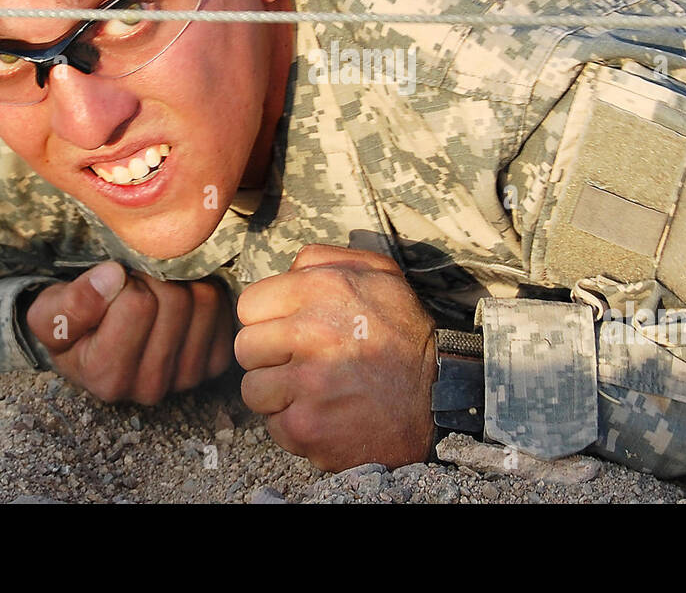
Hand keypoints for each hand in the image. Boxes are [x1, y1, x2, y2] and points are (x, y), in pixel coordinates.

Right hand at [25, 261, 234, 404]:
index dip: (123, 280)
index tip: (111, 286)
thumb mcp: (48, 315)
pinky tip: (178, 300)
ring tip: (154, 289)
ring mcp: (188, 378)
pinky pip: (222, 309)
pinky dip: (202, 292)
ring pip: (203, 301)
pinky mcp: (214, 363)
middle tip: (136, 283)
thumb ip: (70, 302)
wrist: (98, 344)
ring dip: (180, 282)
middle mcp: (151, 387)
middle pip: (175, 301)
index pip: (137, 304)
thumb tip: (111, 277)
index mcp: (107, 377)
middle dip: (153, 278)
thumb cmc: (73, 327)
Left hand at [235, 244, 437, 470]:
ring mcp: (306, 383)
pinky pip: (273, 425)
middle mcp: (312, 332)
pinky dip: (295, 424)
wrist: (439, 399)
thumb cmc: (404, 336)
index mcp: (323, 289)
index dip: (269, 319)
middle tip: (304, 362)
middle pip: (246, 347)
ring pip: (253, 388)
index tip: (291, 330)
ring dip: (278, 393)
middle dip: (270, 356)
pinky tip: (325, 414)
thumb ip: (326, 258)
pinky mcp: (306, 426)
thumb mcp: (380, 275)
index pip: (250, 304)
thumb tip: (287, 268)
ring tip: (314, 390)